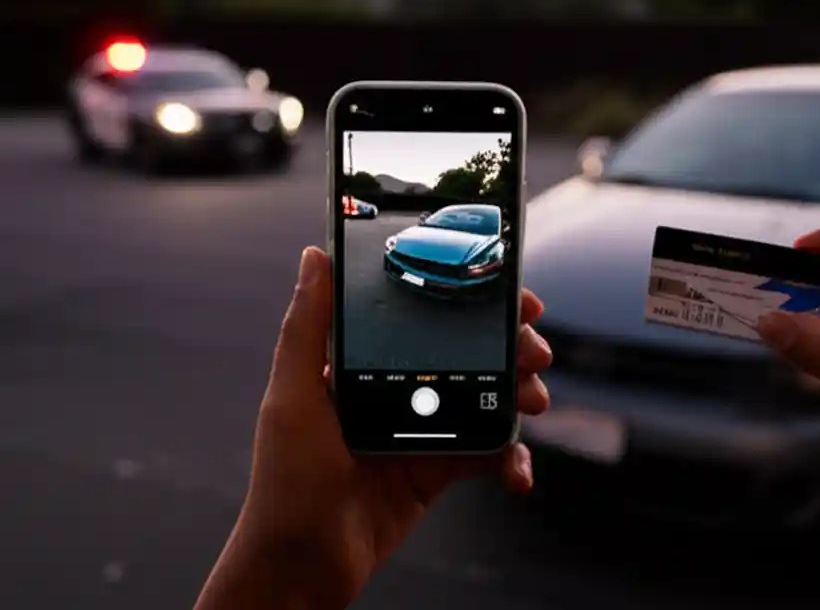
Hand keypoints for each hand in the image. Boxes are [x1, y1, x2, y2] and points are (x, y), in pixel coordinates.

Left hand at [197, 247, 551, 609]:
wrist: (304, 561)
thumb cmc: (286, 481)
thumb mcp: (292, 395)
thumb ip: (306, 327)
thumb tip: (313, 258)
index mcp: (364, 363)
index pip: (426, 316)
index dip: (472, 299)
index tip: (510, 294)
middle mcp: (398, 389)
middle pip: (469, 352)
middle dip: (511, 347)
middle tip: (534, 353)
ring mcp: (423, 429)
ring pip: (487, 396)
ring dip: (520, 395)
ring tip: (533, 402)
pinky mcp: (440, 470)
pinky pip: (488, 454)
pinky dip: (512, 460)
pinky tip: (517, 472)